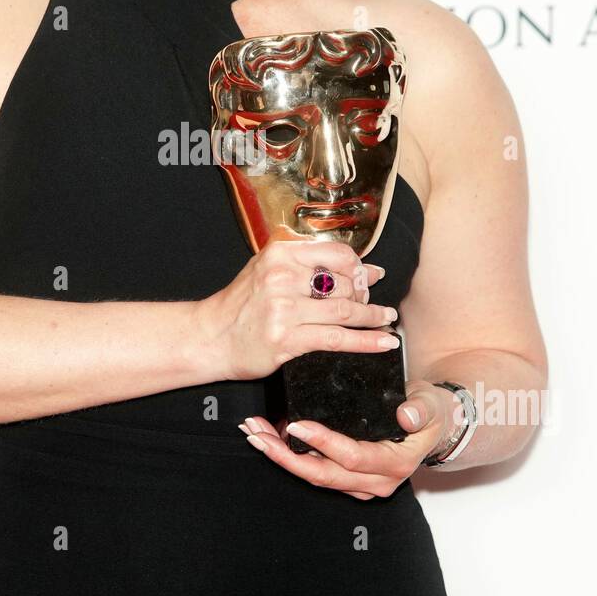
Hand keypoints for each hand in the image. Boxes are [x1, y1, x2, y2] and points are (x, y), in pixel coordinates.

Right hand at [195, 237, 398, 381]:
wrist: (210, 337)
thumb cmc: (241, 305)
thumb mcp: (268, 270)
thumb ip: (310, 266)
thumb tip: (366, 270)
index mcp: (280, 253)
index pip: (337, 254)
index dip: (359, 267)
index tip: (369, 277)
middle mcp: (282, 276)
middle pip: (344, 283)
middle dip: (365, 296)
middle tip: (374, 305)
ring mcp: (284, 308)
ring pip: (344, 310)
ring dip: (372, 317)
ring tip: (387, 320)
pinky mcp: (286, 338)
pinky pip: (337, 339)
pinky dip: (366, 341)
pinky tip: (384, 342)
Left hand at [237, 379, 456, 498]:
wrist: (432, 426)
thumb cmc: (429, 412)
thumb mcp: (431, 404)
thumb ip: (421, 408)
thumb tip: (406, 417)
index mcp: (395, 464)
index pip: (352, 458)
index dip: (323, 443)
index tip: (297, 424)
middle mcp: (376, 482)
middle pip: (323, 475)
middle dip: (286, 456)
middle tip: (258, 434)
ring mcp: (360, 485)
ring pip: (314, 476)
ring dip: (281, 456)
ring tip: (254, 433)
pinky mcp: (347, 479)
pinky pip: (314, 470)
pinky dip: (288, 455)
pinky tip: (268, 437)